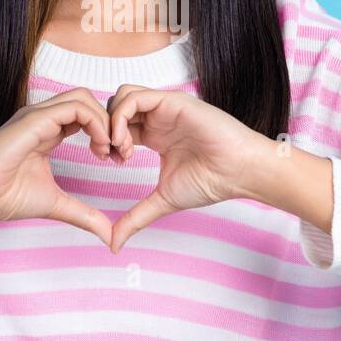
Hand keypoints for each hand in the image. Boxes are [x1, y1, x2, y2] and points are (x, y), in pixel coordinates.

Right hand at [0, 88, 116, 245]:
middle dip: (112, 123)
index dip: (107, 133)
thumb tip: (108, 234)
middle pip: (88, 101)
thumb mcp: (56, 205)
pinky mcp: (35, 119)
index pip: (86, 116)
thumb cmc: (3, 197)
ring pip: (84, 98)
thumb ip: (83, 214)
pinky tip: (99, 147)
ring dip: (106, 122)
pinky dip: (96, 122)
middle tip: (120, 154)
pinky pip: (75, 106)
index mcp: (47, 132)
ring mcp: (38, 116)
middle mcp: (43, 119)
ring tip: (109, 151)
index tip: (117, 159)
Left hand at [105, 84, 265, 251]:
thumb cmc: (210, 182)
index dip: (106, 141)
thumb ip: (135, 218)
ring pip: (121, 96)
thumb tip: (113, 243)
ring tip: (119, 148)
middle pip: (115, 107)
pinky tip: (126, 142)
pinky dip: (121, 116)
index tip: (109, 162)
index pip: (118, 126)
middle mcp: (158, 118)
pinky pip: (134, 97)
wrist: (238, 172)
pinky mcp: (171, 101)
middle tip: (108, 155)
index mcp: (155, 135)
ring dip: (111, 121)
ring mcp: (164, 108)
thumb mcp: (162, 200)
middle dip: (103, 129)